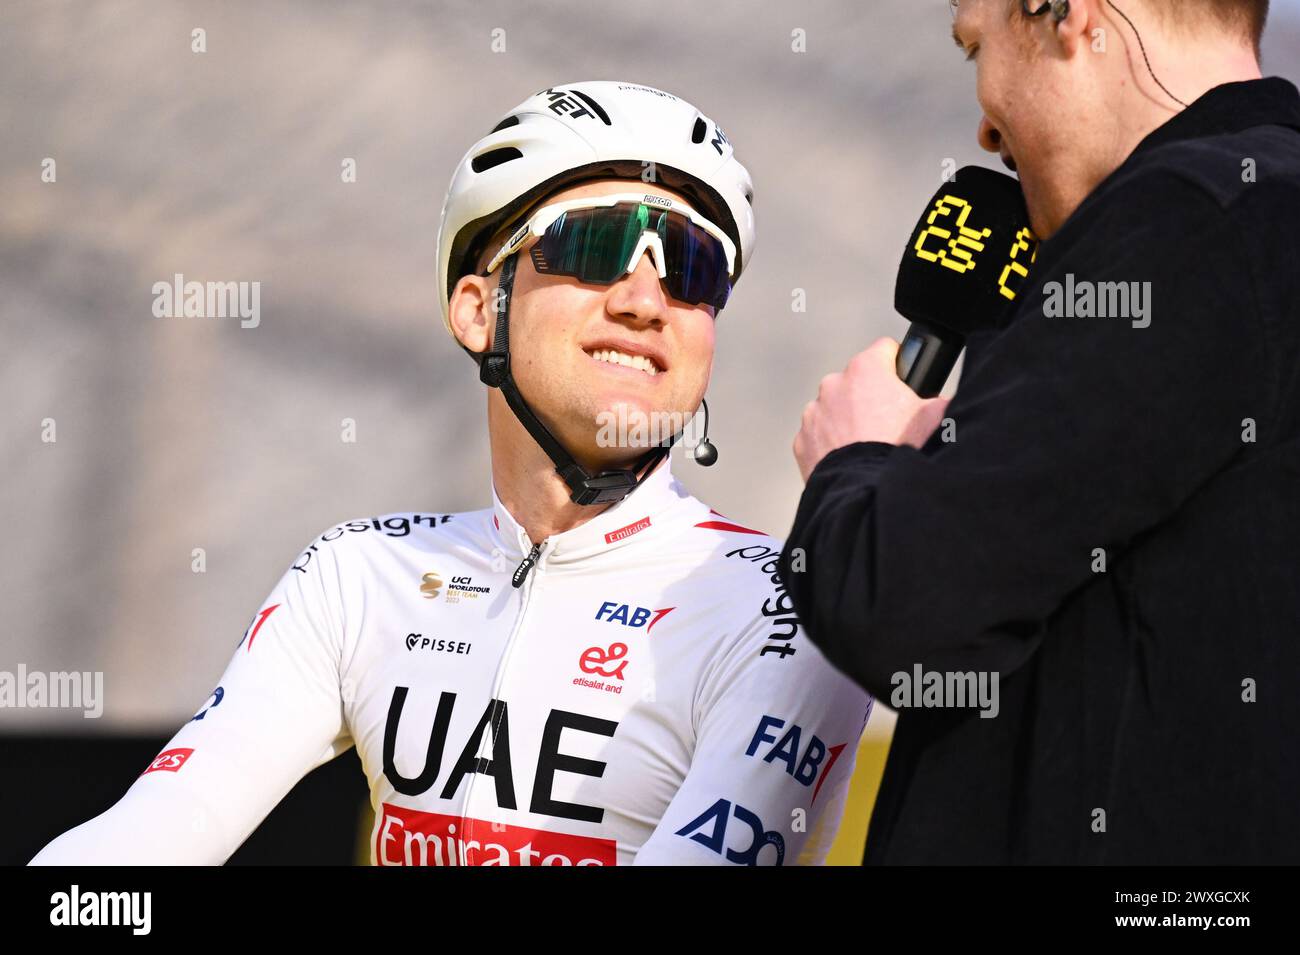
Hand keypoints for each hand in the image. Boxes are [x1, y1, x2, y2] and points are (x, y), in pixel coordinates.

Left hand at [794, 337, 949, 481]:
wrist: (866, 493)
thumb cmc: (898, 451)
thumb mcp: (937, 417)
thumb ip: (939, 399)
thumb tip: (943, 401)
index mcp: (864, 369)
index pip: (885, 350)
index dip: (898, 365)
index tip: (904, 380)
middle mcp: (833, 385)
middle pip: (857, 382)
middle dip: (872, 397)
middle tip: (890, 423)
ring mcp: (814, 413)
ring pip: (835, 409)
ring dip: (849, 420)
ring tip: (869, 445)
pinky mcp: (802, 441)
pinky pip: (820, 436)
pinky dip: (831, 444)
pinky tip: (851, 458)